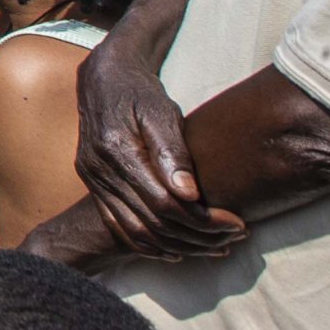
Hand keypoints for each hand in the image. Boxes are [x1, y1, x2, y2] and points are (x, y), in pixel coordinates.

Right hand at [72, 38, 243, 259]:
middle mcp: (99, 171)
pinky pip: (119, 227)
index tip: (237, 223)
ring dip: (179, 246)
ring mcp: (92, 181)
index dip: (203, 220)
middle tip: (234, 237)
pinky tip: (177, 249)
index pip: (164, 203)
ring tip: (215, 246)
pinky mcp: (93, 187)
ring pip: (137, 232)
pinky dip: (149, 245)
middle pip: (152, 223)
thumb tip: (189, 193)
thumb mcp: (160, 111)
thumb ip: (173, 151)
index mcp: (116, 150)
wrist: (102, 80)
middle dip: (198, 237)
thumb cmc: (139, 92)